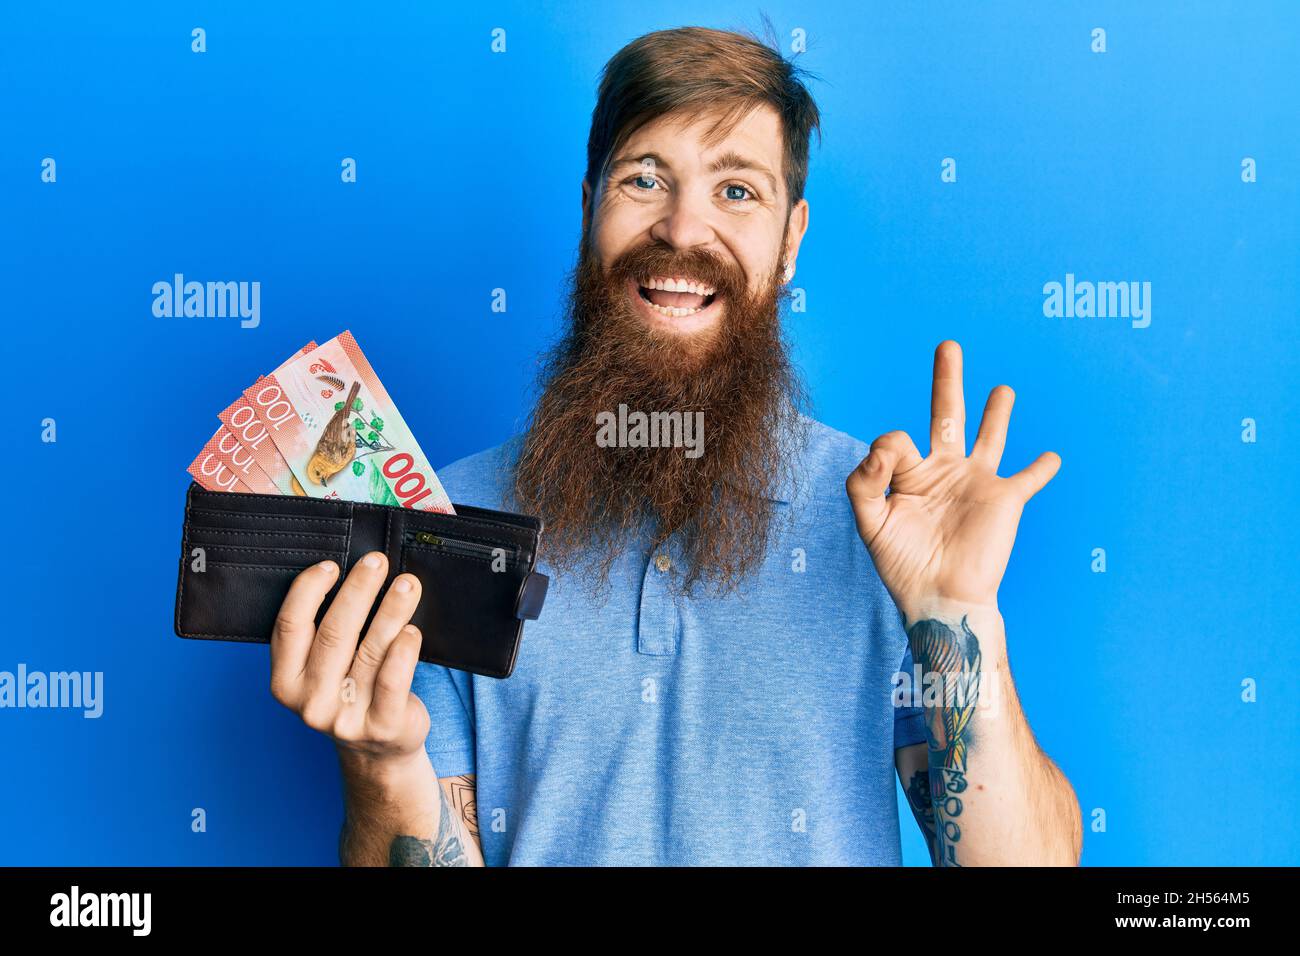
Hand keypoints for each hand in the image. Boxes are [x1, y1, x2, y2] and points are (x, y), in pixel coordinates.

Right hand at [269, 552, 430, 776]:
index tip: (331, 564)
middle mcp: (310, 702)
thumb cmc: (350, 691)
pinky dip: (404, 650)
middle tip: (377, 561)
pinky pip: (393, 680)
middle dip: (357, 591)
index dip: (308, 591)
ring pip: (370, 651)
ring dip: (390, 611)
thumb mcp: (323, 669)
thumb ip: (324, 632)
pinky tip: (412, 629)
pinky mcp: (382, 726)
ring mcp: (345, 718)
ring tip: (406, 584)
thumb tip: (349, 573)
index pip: (289, 627)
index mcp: (286, 682)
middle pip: (334, 633)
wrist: (378, 750)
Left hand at [845, 341, 1059, 622]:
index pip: (896, 440)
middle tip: (948, 345)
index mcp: (910, 474)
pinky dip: (1041, 468)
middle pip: (946, 415)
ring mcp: (976, 483)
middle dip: (947, 380)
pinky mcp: (1005, 499)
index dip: (889, 449)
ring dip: (997, 413)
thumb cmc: (902, 564)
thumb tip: (887, 443)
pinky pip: (1028, 478)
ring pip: (989, 437)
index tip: (890, 466)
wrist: (939, 598)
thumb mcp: (870, 521)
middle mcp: (944, 471)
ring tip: (1002, 389)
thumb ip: (864, 481)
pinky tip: (1051, 457)